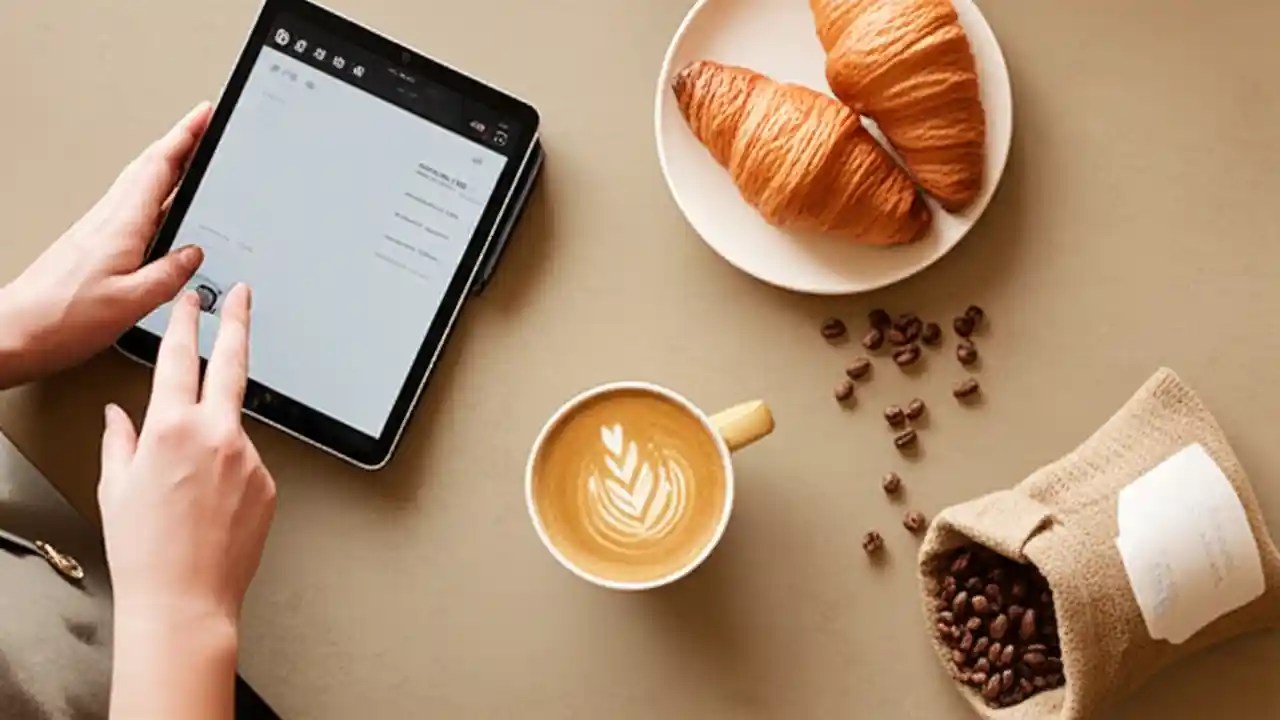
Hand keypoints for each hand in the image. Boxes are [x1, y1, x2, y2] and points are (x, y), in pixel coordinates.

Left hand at [0, 103, 212, 388]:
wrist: (15, 332)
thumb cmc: (61, 318)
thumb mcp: (132, 302)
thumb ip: (170, 275)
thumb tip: (193, 255)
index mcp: (122, 224)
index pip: (160, 167)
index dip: (185, 136)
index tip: (205, 115)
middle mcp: (108, 220)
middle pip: (148, 168)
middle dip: (179, 143)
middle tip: (202, 127)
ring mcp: (97, 231)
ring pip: (139, 185)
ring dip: (166, 166)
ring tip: (190, 159)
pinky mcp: (91, 245)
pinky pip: (131, 207)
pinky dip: (153, 194)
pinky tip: (161, 207)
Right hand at [99, 285, 274, 718]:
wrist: (185, 599)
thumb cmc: (145, 549)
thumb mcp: (116, 487)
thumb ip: (120, 440)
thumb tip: (119, 415)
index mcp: (172, 428)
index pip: (182, 359)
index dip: (188, 323)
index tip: (193, 300)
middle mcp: (217, 435)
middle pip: (233, 364)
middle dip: (237, 324)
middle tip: (242, 296)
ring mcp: (249, 457)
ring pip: (233, 429)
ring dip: (215, 444)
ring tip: (190, 495)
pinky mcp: (269, 482)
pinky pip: (246, 465)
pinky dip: (229, 476)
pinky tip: (210, 509)